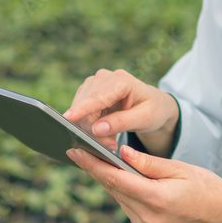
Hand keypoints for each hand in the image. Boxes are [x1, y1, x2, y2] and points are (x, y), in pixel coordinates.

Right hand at [63, 68, 179, 156]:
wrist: (154, 105)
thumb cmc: (153, 110)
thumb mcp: (144, 119)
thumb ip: (121, 122)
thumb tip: (96, 129)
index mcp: (121, 80)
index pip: (98, 97)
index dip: (82, 108)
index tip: (68, 118)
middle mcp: (104, 77)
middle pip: (86, 107)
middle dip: (94, 130)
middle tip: (111, 145)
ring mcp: (94, 83)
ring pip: (80, 112)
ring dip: (91, 130)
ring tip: (111, 140)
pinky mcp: (87, 92)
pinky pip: (80, 113)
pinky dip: (89, 126)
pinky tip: (104, 132)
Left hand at [66, 144, 221, 222]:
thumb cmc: (206, 187)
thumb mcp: (180, 168)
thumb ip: (147, 162)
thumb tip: (120, 153)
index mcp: (157, 200)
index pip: (116, 179)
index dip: (92, 165)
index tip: (74, 151)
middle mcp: (148, 220)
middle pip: (113, 189)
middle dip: (95, 169)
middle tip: (76, 150)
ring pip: (119, 199)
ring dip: (107, 181)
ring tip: (92, 159)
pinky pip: (128, 208)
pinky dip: (122, 192)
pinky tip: (116, 177)